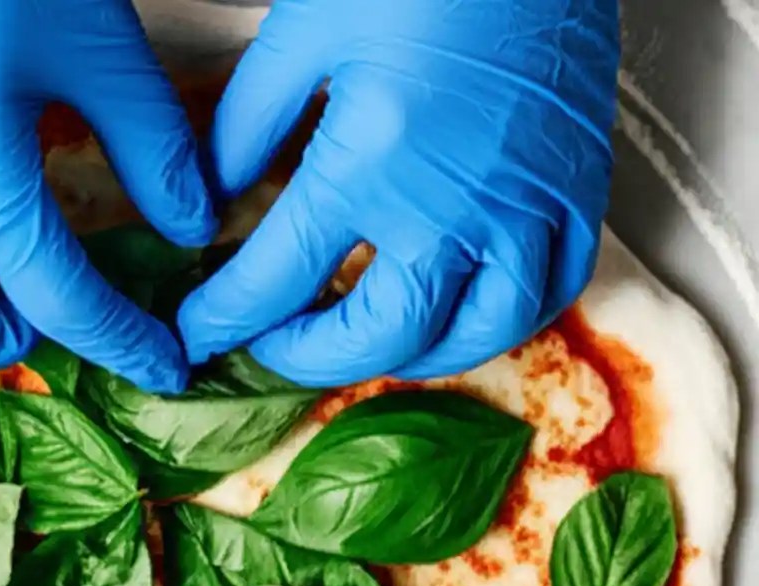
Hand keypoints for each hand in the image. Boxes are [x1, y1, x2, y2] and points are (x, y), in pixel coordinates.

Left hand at [178, 0, 619, 385]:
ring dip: (408, 357)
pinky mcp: (578, 192)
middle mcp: (452, 210)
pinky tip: (464, 314)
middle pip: (378, 336)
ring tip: (364, 344)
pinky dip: (502, 323)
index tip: (199, 332)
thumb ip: (245, 127)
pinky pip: (552, 294)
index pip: (275, 280)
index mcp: (370, 166)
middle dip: (309, 358)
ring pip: (474, 336)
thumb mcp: (299, 37)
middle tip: (271, 344)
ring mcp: (524, 209)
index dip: (224, 319)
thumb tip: (215, 197)